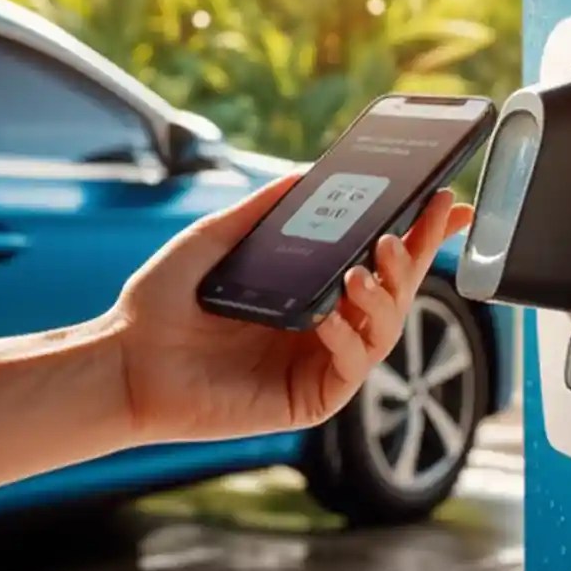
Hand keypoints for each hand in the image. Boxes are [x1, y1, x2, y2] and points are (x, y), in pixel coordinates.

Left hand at [108, 175, 473, 442]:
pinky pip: (350, 368)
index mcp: (308, 289)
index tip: (445, 200)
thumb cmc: (160, 305)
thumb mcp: (212, 240)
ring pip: (384, 331)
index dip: (416, 233)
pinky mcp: (307, 398)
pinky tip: (330, 313)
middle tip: (424, 220)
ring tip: (369, 265)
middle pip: (393, 292)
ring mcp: (317, 364)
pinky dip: (349, 338)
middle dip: (417, 255)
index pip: (374, 259)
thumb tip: (304, 172)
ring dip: (388, 295)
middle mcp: (322, 326)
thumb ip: (258, 209)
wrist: (124, 360)